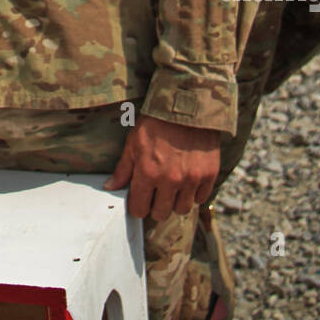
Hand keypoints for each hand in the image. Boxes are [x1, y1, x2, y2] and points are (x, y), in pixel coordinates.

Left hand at [104, 113, 219, 220]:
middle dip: (155, 206)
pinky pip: (201, 198)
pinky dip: (194, 193)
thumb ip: (123, 168)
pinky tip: (188, 180)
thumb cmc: (157, 123)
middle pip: (160, 214)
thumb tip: (110, 187)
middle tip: (156, 193)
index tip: (140, 198)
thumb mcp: (134, 142)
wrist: (188, 106)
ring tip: (173, 186)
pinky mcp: (209, 175)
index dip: (137, 205)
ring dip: (175, 202)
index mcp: (148, 172)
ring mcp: (191, 179)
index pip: (139, 209)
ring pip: (182, 209)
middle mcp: (170, 180)